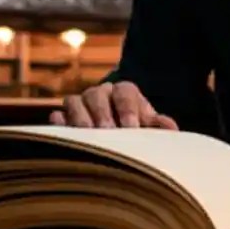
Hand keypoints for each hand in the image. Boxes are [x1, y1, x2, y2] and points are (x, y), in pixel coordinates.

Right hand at [49, 81, 178, 128]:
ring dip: (80, 118)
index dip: (128, 109)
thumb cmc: (136, 128)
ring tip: (89, 136)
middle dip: (102, 114)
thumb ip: (159, 126)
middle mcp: (99, 94)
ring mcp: (79, 104)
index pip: (125, 92)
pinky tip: (65, 134)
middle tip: (108, 133)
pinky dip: (60, 124)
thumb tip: (171, 130)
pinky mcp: (63, 118)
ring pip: (74, 101)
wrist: (116, 130)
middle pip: (96, 94)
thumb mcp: (148, 125)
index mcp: (123, 91)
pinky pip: (57, 116)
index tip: (132, 128)